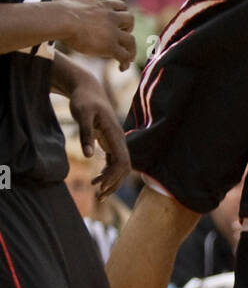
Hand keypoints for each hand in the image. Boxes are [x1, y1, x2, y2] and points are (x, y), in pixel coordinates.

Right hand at [56, 0, 134, 67]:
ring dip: (131, 48)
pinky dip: (125, 62)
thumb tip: (63, 1)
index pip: (122, 7)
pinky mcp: (109, 46)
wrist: (61, 20)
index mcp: (103, 4)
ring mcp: (112, 31)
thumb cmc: (58, 11)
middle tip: (121, 38)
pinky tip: (122, 68)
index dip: (122, 15)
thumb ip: (75, 4)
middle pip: (130, 20)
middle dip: (128, 29)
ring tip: (129, 58)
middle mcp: (111, 16)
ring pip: (130, 40)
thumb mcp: (71, 1)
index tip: (119, 23)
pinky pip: (124, 55)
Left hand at [67, 73, 130, 197]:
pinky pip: (114, 161)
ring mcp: (115, 141)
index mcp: (114, 133)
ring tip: (96, 192)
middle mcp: (118, 139)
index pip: (122, 161)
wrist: (87, 90)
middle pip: (124, 167)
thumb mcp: (82, 115)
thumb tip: (90, 156)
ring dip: (111, 180)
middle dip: (114, 183)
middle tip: (99, 197)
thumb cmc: (84, 101)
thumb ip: (85, 134)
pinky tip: (97, 179)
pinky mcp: (110, 142)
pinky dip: (108, 173)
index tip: (101, 187)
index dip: (115, 177)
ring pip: (121, 166)